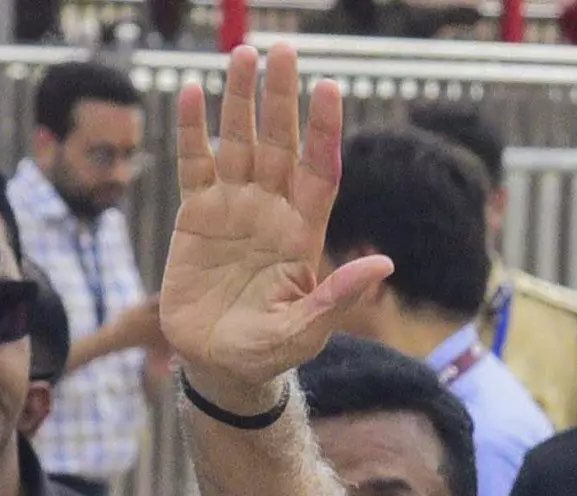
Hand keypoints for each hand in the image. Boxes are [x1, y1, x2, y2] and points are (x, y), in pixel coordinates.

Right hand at [156, 47, 399, 416]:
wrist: (219, 365)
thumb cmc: (269, 353)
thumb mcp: (307, 330)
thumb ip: (339, 296)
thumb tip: (384, 265)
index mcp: (303, 233)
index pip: (319, 169)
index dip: (323, 130)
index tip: (329, 87)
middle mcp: (271, 209)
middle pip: (280, 143)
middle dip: (282, 98)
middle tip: (284, 50)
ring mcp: (234, 207)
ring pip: (239, 141)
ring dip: (241, 99)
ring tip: (244, 54)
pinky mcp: (197, 213)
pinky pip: (195, 162)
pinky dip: (192, 128)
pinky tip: (192, 91)